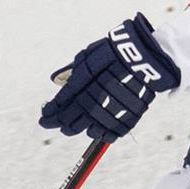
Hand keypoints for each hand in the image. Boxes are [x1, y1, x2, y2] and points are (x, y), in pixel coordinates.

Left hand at [39, 13, 182, 141]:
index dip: (50, 112)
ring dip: (78, 129)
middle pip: (71, 120)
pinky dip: (102, 135)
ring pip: (89, 130)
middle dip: (60, 123)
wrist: (145, 56)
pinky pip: (111, 134)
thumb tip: (55, 81)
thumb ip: (71, 71)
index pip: (60, 104)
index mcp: (83, 84)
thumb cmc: (114, 53)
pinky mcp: (127, 117)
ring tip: (72, 128)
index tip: (44, 115)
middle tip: (54, 123)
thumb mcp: (88, 56)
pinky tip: (95, 132)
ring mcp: (112, 110)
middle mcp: (95, 99)